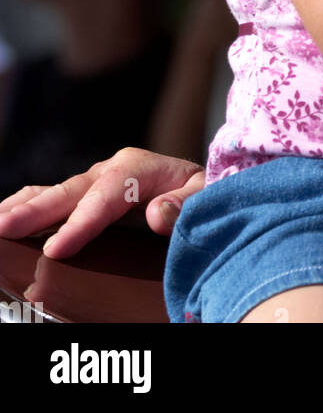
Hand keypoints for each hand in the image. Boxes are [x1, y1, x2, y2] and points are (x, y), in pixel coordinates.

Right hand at [0, 147, 204, 258]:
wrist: (204, 183)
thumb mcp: (207, 196)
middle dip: (37, 211)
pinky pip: (55, 198)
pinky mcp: (88, 194)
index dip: (81, 223)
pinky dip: (30, 206)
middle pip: (72, 191)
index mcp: (139, 168)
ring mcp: (97, 181)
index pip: (107, 196)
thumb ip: (186, 204)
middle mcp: (112, 171)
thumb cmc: (205, 193)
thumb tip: (155, 214)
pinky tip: (10, 218)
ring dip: (25, 207)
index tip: (57, 249)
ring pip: (55, 192)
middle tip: (5, 229)